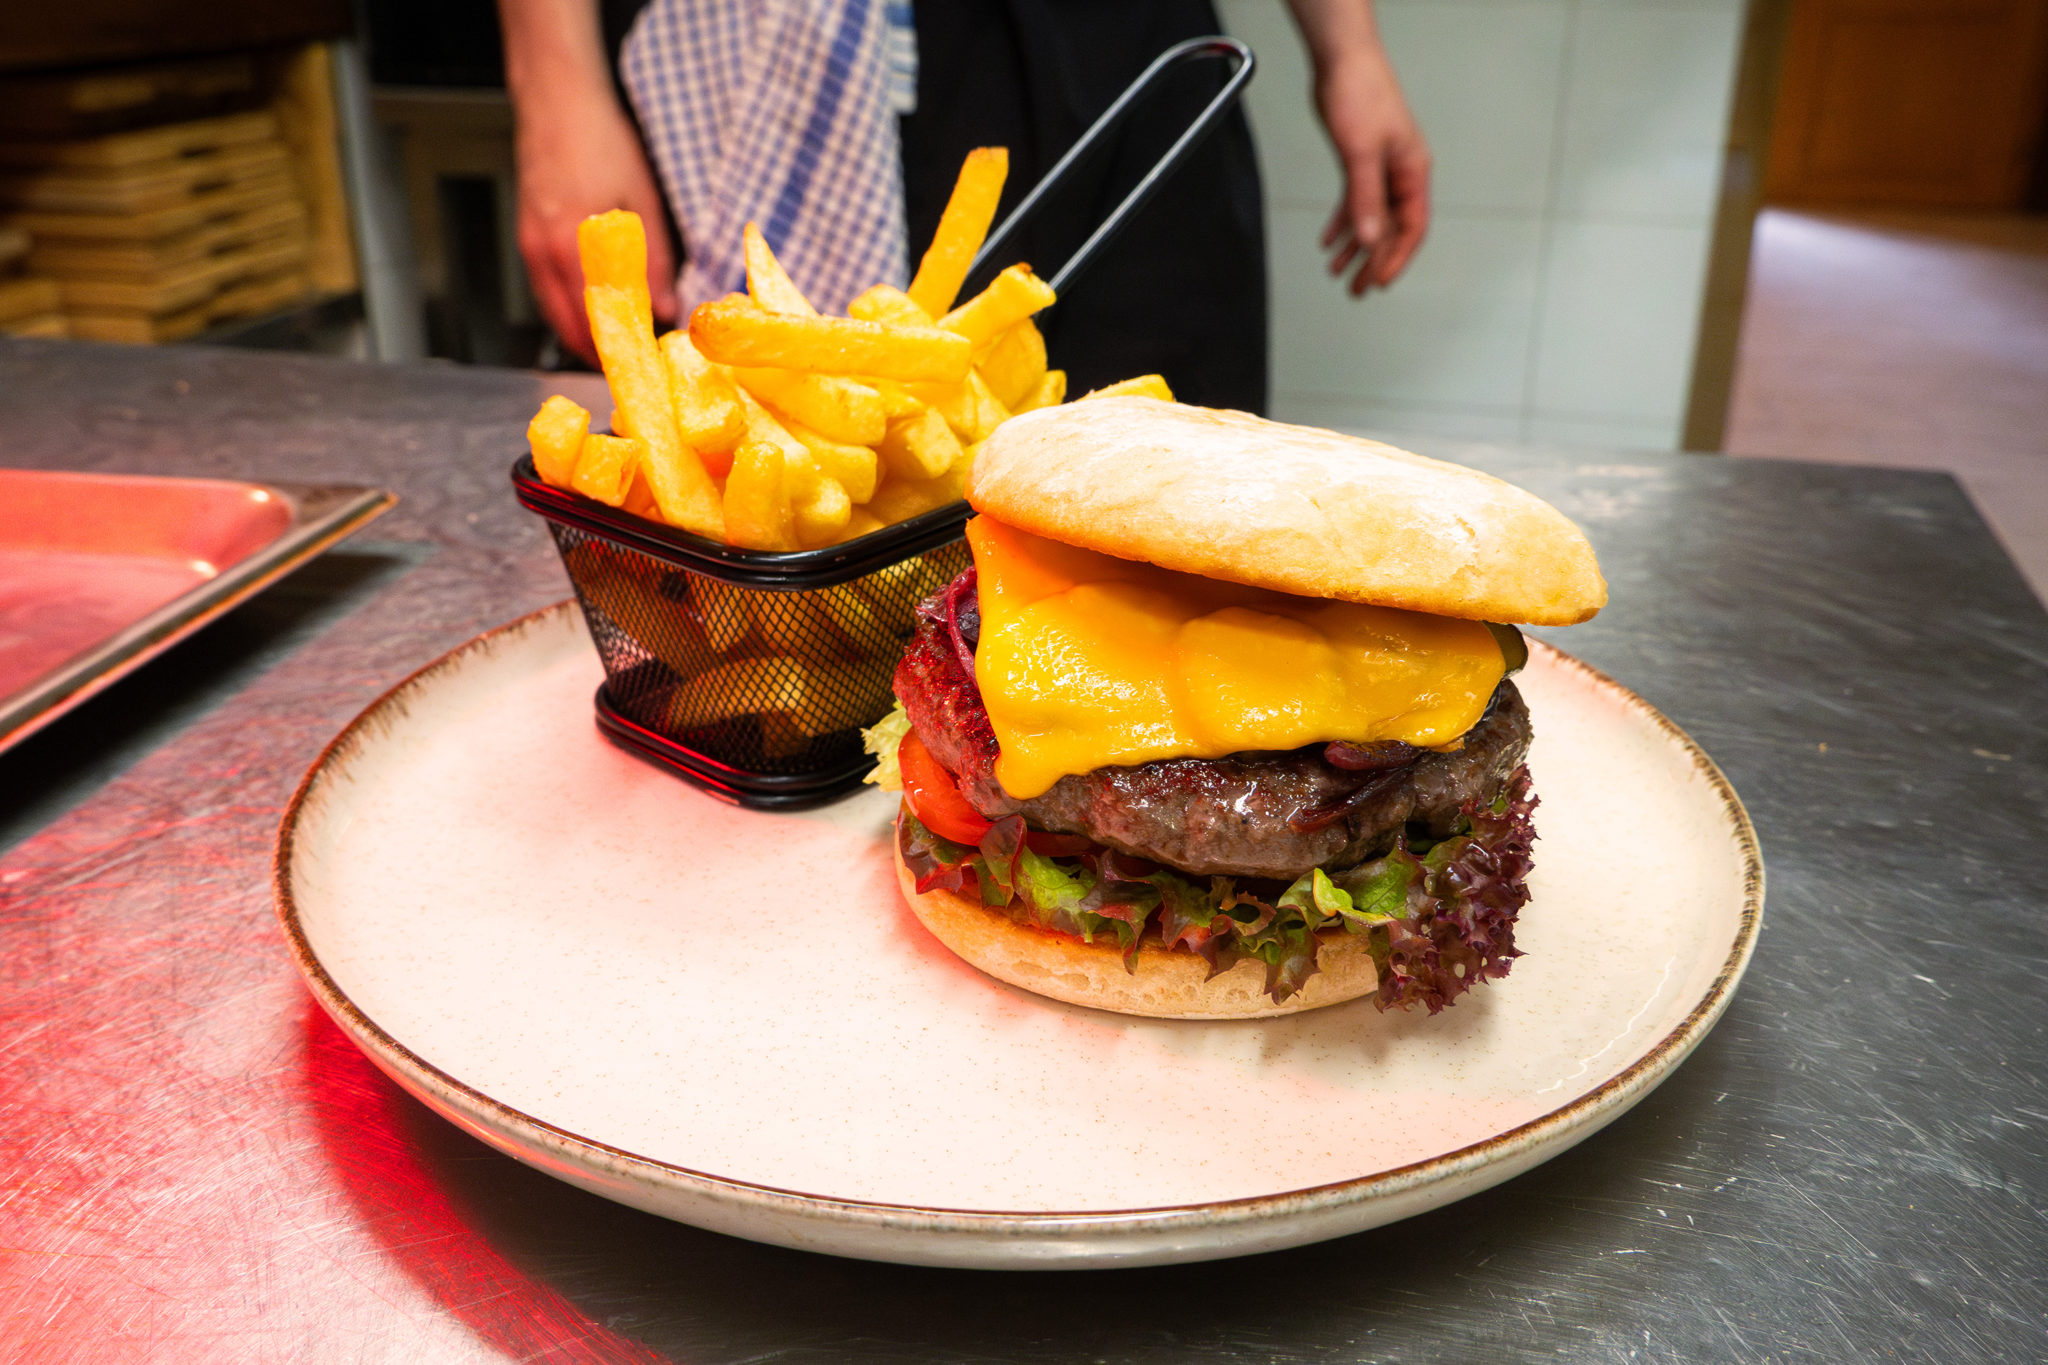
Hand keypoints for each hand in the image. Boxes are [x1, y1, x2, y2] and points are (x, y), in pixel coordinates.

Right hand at [513, 92, 678, 362]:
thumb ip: (653, 261)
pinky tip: (593, 308)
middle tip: (634, 359)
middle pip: (567, 327)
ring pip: (553, 312)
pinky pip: (545, 289)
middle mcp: (543, 252)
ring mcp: (530, 245)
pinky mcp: (527, 236)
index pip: (595, 322)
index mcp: (573, 247)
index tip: (646, 358)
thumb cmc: (600, 140)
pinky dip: (568, 308)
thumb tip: (665, 309)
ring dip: (582, 333)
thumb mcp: (641, 202)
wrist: (558, 101)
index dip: (620, 347)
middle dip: (599, 350)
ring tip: (618, 340)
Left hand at [1314, 45, 1430, 294]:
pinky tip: (1328, 241)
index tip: (1377, 282)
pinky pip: (1354, 201)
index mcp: (1413, 172)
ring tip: (1337, 273)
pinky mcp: (1359, 161)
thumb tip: (1368, 239)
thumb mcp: (1361, 153)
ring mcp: (1380, 168)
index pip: (1412, 228)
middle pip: (1390, 229)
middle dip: (1372, 261)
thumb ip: (1365, 199)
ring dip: (1354, 247)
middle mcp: (1401, 174)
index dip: (1396, 258)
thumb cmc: (1361, 94)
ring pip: (1370, 218)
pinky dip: (1342, 222)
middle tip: (1356, 290)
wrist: (1341, 61)